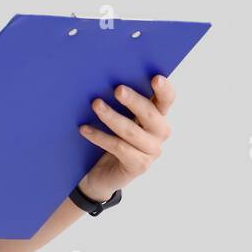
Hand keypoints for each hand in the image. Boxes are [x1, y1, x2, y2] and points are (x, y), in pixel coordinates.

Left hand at [76, 75, 175, 201]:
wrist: (99, 173)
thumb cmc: (109, 137)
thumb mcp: (116, 117)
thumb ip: (118, 101)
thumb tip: (102, 78)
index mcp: (157, 116)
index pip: (166, 100)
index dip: (164, 90)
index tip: (156, 78)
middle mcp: (159, 133)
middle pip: (151, 114)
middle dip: (134, 101)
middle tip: (118, 89)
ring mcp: (151, 151)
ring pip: (132, 132)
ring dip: (112, 117)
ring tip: (96, 104)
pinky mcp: (139, 166)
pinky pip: (119, 148)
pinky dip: (100, 137)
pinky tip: (85, 129)